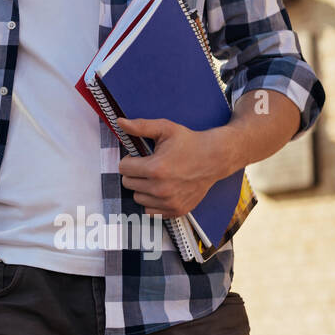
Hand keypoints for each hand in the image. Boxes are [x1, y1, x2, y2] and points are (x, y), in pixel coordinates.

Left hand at [114, 117, 240, 217]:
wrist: (215, 158)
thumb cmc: (189, 142)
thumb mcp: (165, 128)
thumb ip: (140, 126)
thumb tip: (119, 122)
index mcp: (156, 169)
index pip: (123, 169)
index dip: (129, 160)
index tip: (140, 157)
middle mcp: (161, 189)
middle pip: (128, 184)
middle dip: (134, 173)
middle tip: (148, 166)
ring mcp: (169, 202)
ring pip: (137, 198)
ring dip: (142, 188)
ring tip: (156, 177)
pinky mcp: (176, 210)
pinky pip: (150, 212)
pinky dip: (152, 202)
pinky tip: (161, 190)